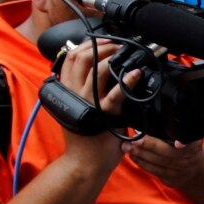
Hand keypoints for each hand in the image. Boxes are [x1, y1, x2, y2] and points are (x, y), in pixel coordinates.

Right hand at [57, 39, 133, 171]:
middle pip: (81, 58)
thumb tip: (101, 72)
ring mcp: (87, 102)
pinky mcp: (103, 114)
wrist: (85, 163)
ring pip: (97, 70)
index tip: (103, 41)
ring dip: (113, 57)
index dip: (87, 45)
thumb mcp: (80, 108)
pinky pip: (115, 93)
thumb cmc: (87, 137)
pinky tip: (136, 74)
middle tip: (116, 45)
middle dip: (101, 46)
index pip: (70, 58)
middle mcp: (73, 93)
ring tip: (126, 56)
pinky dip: (127, 81)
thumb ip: (84, 90)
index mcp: (66, 91)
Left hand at [123, 135, 203, 188]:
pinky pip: (155, 171)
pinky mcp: (171, 179)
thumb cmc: (188, 147)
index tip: (178, 143)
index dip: (184, 143)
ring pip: (159, 164)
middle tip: (134, 140)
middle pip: (169, 154)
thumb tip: (158, 116)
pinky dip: (142, 163)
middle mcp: (190, 159)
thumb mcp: (191, 137)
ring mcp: (181, 171)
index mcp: (194, 145)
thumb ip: (181, 130)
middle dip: (150, 146)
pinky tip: (133, 156)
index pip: (190, 143)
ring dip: (142, 155)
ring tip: (127, 147)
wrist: (196, 169)